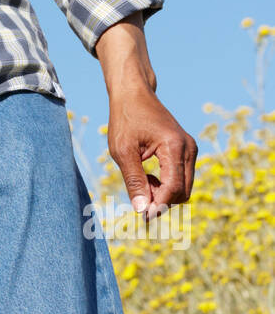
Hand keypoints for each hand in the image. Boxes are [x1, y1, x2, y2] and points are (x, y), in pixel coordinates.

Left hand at [107, 81, 197, 219]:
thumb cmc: (125, 119)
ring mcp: (190, 149)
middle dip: (161, 201)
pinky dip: (166, 184)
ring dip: (163, 193)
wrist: (134, 94)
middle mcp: (188, 148)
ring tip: (141, 182)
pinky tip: (147, 177)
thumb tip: (142, 210)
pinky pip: (181, 178)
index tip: (143, 219)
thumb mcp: (123, 151)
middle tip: (137, 198)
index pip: (173, 188)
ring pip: (183, 187)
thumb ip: (134, 180)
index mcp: (175, 146)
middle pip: (182, 192)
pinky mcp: (186, 150)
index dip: (158, 207)